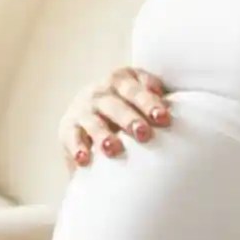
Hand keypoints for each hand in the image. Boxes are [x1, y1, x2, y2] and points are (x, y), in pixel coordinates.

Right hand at [58, 67, 172, 168]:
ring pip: (93, 121)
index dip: (149, 102)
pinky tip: (85, 159)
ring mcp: (83, 109)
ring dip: (103, 135)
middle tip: (144, 134)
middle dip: (130, 119)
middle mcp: (100, 92)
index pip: (136, 89)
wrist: (87, 112)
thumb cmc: (127, 106)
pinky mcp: (68, 128)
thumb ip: (155, 95)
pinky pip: (72, 137)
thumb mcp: (140, 94)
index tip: (163, 118)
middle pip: (116, 104)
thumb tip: (171, 105)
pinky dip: (77, 148)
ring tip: (114, 149)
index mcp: (121, 79)